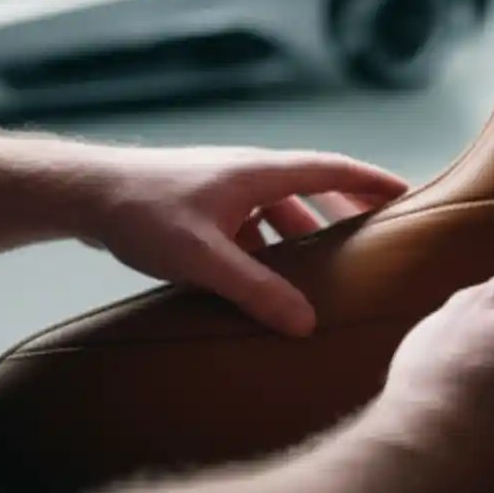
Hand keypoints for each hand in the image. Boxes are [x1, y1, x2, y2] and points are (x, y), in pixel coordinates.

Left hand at [73, 146, 407, 336]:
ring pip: (278, 210)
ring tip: (326, 270)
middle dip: (346, 211)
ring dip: (304, 234)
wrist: (84, 192)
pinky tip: (263, 280)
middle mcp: (247, 173)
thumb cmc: (143, 212)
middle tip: (378, 235)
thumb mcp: (204, 257)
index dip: (373, 181)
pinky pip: (251, 224)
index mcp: (260, 172)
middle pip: (312, 188)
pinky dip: (268, 247)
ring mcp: (224, 188)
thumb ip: (255, 290)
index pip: (333, 169)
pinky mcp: (202, 206)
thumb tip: (306, 323)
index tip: (409, 193)